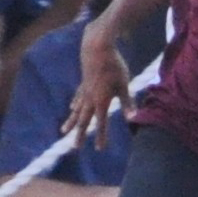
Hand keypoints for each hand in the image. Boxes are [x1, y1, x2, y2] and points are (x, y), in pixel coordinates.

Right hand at [61, 19, 133, 148]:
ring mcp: (84, 90)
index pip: (102, 123)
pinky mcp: (83, 82)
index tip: (99, 149)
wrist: (97, 47)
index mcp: (101, 101)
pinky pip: (77, 97)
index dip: (101, 136)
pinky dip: (74, 105)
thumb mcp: (124, 84)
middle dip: (80, 134)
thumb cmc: (114, 65)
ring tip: (64, 131)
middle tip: (75, 148)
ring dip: (72, 121)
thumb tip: (133, 118)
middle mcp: (90, 98)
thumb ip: (127, 103)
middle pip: (84, 120)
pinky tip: (72, 108)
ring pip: (76, 110)